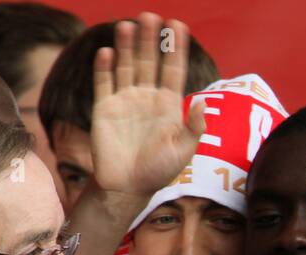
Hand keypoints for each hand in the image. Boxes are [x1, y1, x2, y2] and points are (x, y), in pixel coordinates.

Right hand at [89, 12, 206, 199]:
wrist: (129, 186)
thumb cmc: (160, 170)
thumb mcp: (184, 150)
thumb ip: (194, 127)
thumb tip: (201, 103)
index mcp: (168, 105)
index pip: (174, 70)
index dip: (177, 48)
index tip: (180, 25)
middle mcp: (146, 97)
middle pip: (150, 61)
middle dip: (152, 39)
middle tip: (152, 16)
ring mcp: (124, 100)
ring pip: (127, 66)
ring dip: (129, 46)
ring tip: (131, 25)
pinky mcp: (104, 108)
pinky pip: (104, 83)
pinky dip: (105, 68)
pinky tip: (110, 52)